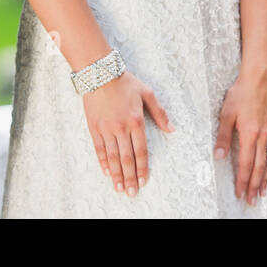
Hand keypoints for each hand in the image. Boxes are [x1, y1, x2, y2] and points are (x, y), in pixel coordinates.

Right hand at [83, 71, 172, 196]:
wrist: (100, 73)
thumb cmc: (125, 82)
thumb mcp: (147, 93)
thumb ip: (160, 113)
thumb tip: (172, 129)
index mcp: (136, 120)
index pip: (141, 150)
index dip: (142, 168)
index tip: (144, 181)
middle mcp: (121, 127)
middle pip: (126, 158)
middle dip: (129, 177)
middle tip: (131, 193)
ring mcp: (106, 129)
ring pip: (112, 157)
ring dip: (116, 174)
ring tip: (119, 188)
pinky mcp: (94, 127)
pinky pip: (99, 149)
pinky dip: (103, 162)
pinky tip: (107, 172)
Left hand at [215, 70, 266, 206]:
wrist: (259, 78)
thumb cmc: (241, 93)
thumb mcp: (226, 113)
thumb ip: (223, 136)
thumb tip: (218, 156)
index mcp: (250, 134)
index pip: (245, 164)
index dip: (242, 180)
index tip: (239, 193)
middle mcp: (262, 136)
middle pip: (258, 167)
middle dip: (253, 186)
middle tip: (250, 201)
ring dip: (263, 179)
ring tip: (261, 193)